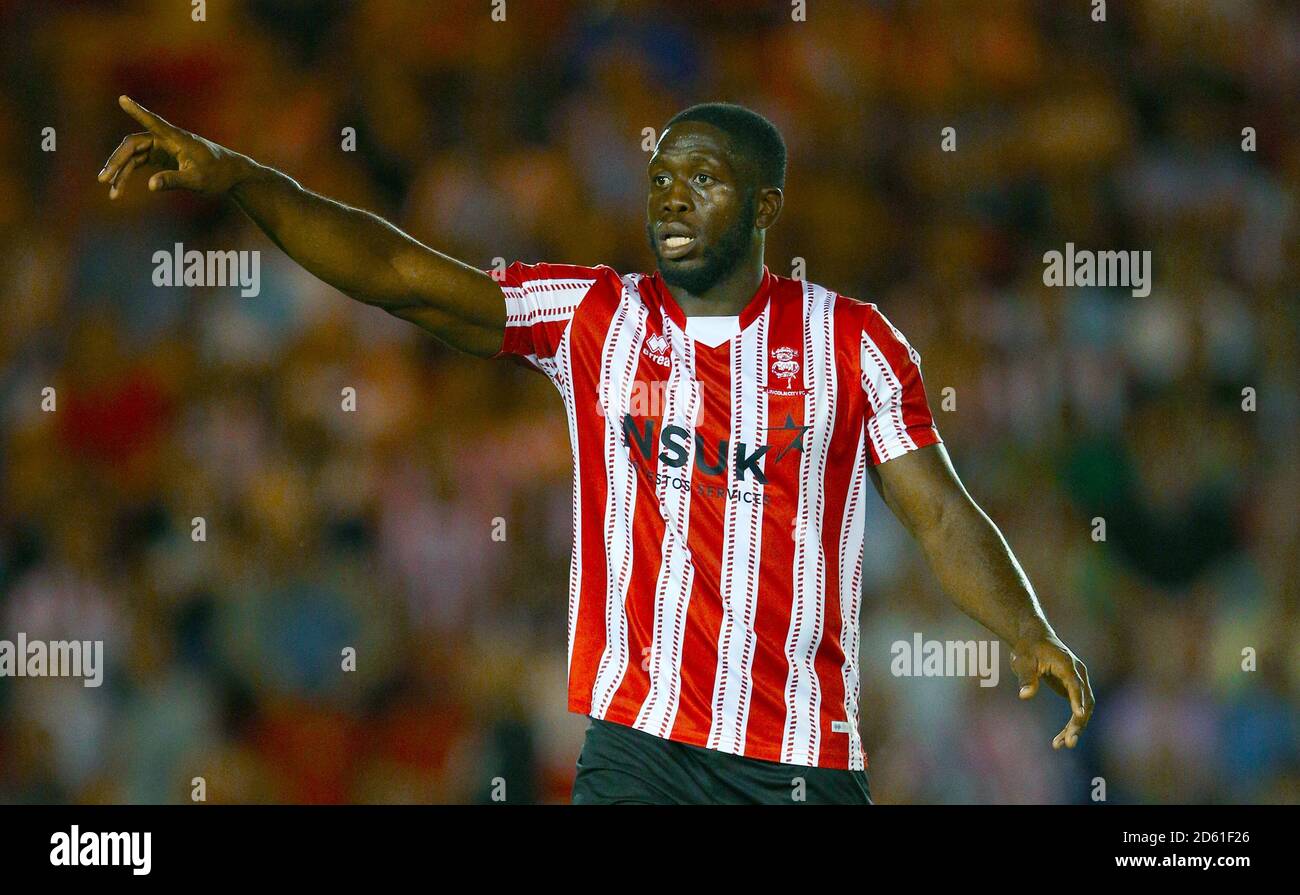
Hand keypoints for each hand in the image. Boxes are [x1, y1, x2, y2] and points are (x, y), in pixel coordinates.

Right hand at [97, 95, 248, 198]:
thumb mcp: (197, 181)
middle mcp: (166, 139)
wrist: (231, 175)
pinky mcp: (161, 157)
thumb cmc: (218, 174)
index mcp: (176, 138)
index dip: (137, 111)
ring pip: (133, 156)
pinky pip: (138, 163)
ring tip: (112, 193)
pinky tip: (119, 190)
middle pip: (133, 145)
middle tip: (103, 179)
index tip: (123, 99)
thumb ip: (174, 181)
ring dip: (120, 172)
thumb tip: (150, 185)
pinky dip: (128, 175)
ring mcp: (162, 148)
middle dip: (117, 162)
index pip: (153, 122)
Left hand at [1011, 633, 1094, 749]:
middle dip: (1078, 722)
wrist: (1034, 637)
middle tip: (1067, 742)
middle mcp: (1078, 672)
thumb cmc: (1027, 648)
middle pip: (1085, 700)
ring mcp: (1079, 680)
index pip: (1074, 684)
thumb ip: (1026, 678)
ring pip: (1085, 707)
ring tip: (1060, 744)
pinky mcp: (1075, 688)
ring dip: (1076, 726)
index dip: (1077, 699)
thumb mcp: (1023, 661)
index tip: (1077, 715)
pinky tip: (1059, 738)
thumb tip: (1025, 696)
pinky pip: (1079, 708)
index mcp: (1066, 664)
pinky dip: (1072, 723)